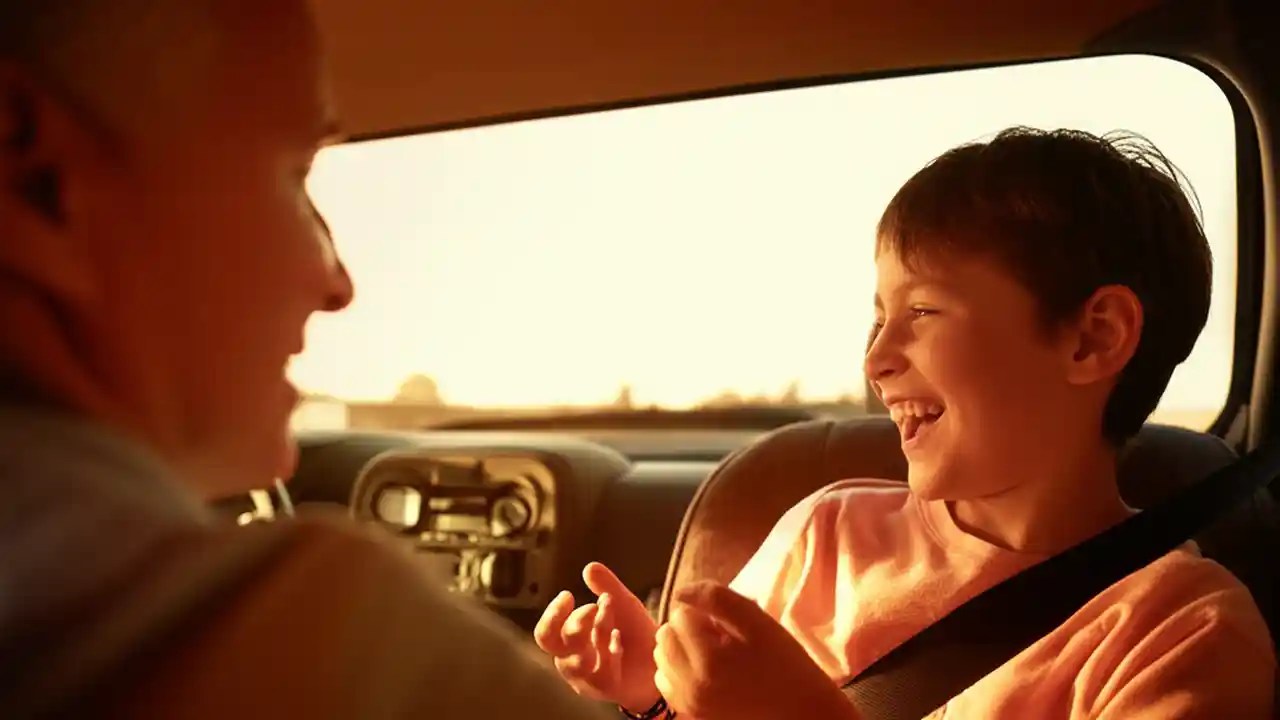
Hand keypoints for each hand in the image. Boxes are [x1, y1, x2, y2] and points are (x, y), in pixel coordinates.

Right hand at [534, 562, 661, 711]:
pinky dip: (609, 651)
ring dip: (596, 631)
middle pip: (552, 646)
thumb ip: (606, 587)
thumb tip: (589, 567)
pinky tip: (619, 641)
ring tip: (612, 620)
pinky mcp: (604, 690)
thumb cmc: (635, 635)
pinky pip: (599, 672)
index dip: (553, 614)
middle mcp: (571, 662)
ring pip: (576, 658)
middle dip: (572, 622)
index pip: (546, 633)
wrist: (662, 661)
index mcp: (569, 643)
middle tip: (594, 608)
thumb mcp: (622, 606)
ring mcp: (586, 679)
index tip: (569, 595)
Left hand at [654, 582, 856, 719]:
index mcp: (709, 660)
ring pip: (661, 658)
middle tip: (720, 638)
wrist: (800, 712)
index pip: (682, 614)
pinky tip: (704, 671)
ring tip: (713, 655)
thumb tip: (681, 593)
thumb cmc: (785, 664)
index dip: (705, 613)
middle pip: (665, 635)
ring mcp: (688, 703)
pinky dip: (677, 671)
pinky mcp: (690, 714)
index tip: (729, 627)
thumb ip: (717, 599)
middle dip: (688, 628)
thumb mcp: (758, 622)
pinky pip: (666, 682)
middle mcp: (690, 685)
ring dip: (680, 648)